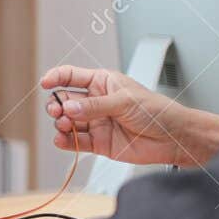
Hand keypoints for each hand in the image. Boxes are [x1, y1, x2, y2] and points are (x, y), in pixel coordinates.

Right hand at [41, 65, 218, 167]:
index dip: (56, 77)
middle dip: (56, 105)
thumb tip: (70, 107)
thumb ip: (95, 106)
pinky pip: (74, 141)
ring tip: (66, 125)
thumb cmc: (157, 111)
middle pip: (63, 100)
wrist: (172, 138)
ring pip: (66, 122)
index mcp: (102, 83)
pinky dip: (65, 141)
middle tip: (58, 111)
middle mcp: (95, 102)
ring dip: (61, 124)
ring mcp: (95, 122)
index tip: (45, 83)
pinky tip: (63, 139)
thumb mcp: (125, 102)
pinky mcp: (97, 142)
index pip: (71, 76)